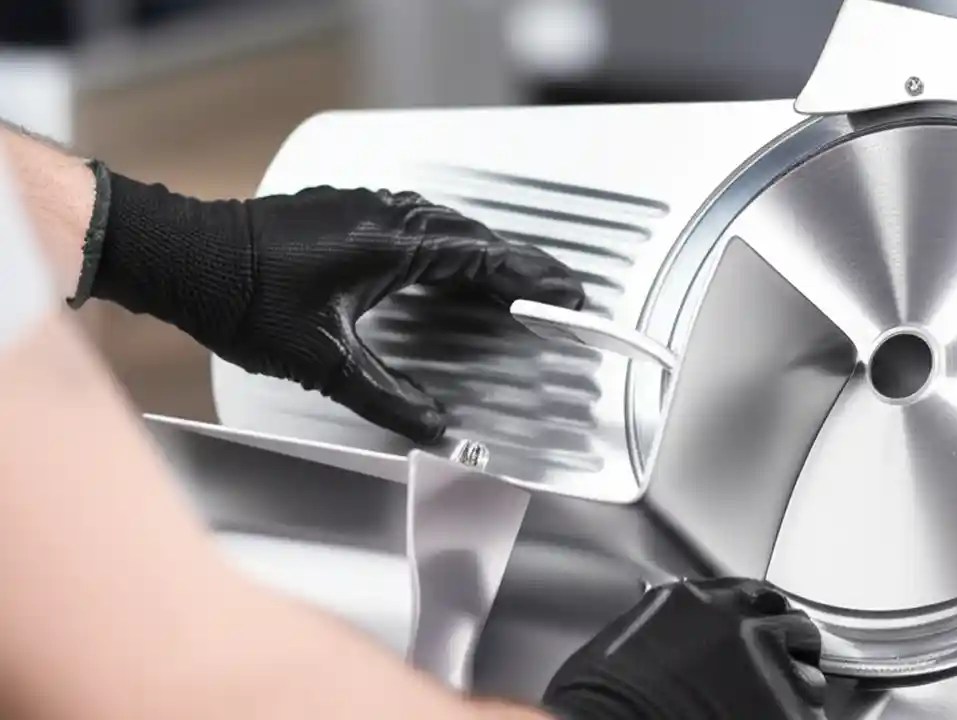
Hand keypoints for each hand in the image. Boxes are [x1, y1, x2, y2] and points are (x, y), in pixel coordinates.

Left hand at [78, 167, 584, 443]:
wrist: (183, 257)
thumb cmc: (246, 299)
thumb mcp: (326, 362)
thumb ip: (391, 399)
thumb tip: (440, 431)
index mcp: (392, 242)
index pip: (484, 257)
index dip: (532, 278)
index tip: (570, 294)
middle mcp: (385, 216)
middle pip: (474, 239)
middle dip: (519, 268)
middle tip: (557, 294)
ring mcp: (365, 210)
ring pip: (445, 231)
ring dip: (484, 258)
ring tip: (516, 287)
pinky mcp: (346, 216)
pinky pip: (417, 229)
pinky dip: (448, 253)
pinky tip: (449, 274)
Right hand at [542, 578, 827, 719]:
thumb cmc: (598, 707)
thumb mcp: (620, 648)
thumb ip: (662, 633)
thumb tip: (673, 647)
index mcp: (691, 602)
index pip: (748, 595)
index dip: (758, 621)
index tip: (760, 635)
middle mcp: (735, 623)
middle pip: (788, 624)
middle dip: (785, 650)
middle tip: (769, 681)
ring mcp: (766, 665)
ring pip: (808, 675)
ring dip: (792, 694)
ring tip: (765, 714)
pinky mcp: (789, 712)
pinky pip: (811, 718)